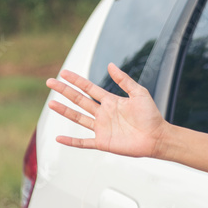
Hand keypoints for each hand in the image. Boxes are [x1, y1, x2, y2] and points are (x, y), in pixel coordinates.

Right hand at [46, 63, 167, 158]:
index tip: (63, 73)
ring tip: (51, 104)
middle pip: (80, 100)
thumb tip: (110, 65)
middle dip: (65, 91)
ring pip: (78, 118)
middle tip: (50, 82)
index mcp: (111, 101)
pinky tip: (59, 138)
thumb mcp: (139, 93)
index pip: (89, 89)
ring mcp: (102, 128)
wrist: (157, 137)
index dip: (76, 81)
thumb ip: (124, 80)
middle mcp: (103, 114)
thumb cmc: (151, 115)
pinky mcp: (103, 142)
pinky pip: (83, 142)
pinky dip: (71, 141)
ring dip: (64, 111)